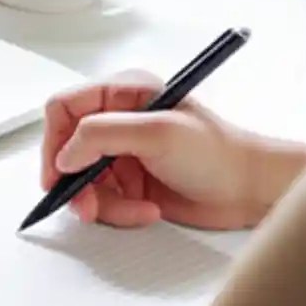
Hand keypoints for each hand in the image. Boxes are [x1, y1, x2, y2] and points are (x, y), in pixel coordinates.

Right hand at [42, 70, 269, 229]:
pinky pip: (103, 201)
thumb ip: (102, 135)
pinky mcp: (130, 182)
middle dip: (75, 181)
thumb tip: (64, 154)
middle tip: (85, 204)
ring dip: (101, 202)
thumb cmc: (218, 152)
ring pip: (83, 181)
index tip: (58, 171)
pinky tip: (147, 211)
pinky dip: (119, 212)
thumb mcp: (157, 133)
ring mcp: (122, 153)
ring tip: (131, 210)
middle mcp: (118, 121)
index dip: (54, 140)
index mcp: (123, 93)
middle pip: (68, 150)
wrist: (251, 190)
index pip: (64, 107)